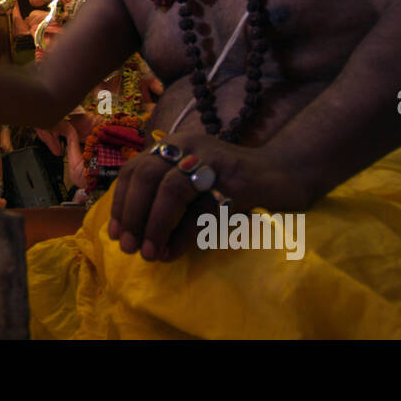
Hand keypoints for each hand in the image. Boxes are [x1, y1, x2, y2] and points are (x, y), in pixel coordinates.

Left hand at [106, 133, 277, 261]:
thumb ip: (168, 211)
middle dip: (132, 214)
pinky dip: (182, 235)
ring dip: (155, 225)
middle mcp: (189, 146)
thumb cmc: (234, 185)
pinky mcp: (236, 181)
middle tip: (128, 248)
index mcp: (175, 146)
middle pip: (146, 175)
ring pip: (170, 190)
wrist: (285, 173)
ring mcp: (213, 160)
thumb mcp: (194, 192)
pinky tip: (173, 252)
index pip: (135, 169)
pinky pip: (202, 210)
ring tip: (149, 253)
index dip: (121, 203)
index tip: (115, 234)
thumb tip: (146, 247)